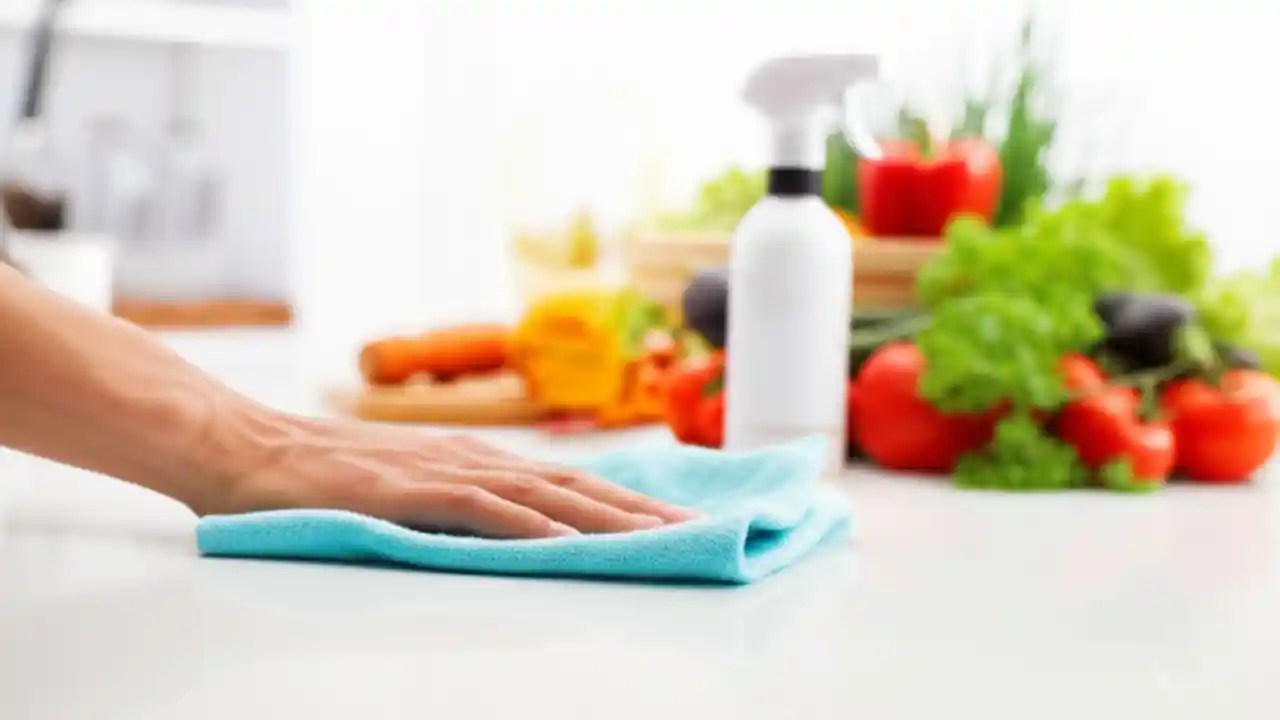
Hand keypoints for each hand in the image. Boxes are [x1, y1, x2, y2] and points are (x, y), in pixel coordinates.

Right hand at [198, 412, 696, 538]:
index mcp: (480, 459)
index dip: (631, 503)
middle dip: (643, 513)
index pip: (573, 483)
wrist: (251, 447)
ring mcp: (443, 473)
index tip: (681, 523)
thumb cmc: (326, 474)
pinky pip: (476, 508)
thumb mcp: (410, 485)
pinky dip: (523, 522)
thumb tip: (520, 526)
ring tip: (658, 538)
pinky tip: (560, 537)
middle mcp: (476, 459)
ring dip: (605, 517)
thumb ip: (464, 501)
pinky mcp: (405, 491)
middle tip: (702, 533)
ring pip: (542, 495)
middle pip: (577, 486)